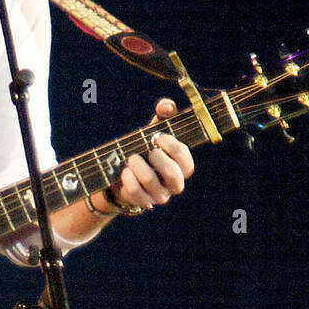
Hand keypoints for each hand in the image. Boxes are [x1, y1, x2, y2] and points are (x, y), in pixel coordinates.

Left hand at [108, 97, 193, 211]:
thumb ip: (164, 115)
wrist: (123, 169)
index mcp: (182, 166)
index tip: (157, 137)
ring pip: (152, 184)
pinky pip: (137, 194)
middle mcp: (174, 184)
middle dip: (157, 158)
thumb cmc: (145, 147)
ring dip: (139, 167)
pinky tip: (124, 171)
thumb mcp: (154, 129)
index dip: (173, 148)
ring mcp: (159, 195)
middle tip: (147, 149)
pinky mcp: (142, 202)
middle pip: (172, 174)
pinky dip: (129, 180)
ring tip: (131, 158)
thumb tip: (167, 106)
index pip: (186, 161)